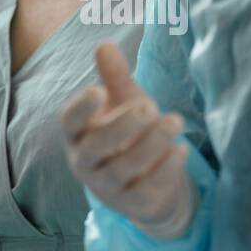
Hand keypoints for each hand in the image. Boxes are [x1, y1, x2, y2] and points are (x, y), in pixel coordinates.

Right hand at [61, 44, 195, 238]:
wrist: (148, 189)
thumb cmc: (131, 137)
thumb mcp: (125, 105)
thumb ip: (114, 79)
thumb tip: (104, 45)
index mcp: (78, 135)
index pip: (69, 122)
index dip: (81, 108)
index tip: (99, 90)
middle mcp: (86, 163)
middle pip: (94, 147)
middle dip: (121, 126)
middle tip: (148, 107)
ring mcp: (107, 187)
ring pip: (122, 168)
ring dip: (150, 143)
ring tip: (175, 121)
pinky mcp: (133, 205)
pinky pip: (145, 189)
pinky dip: (164, 169)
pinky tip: (181, 150)